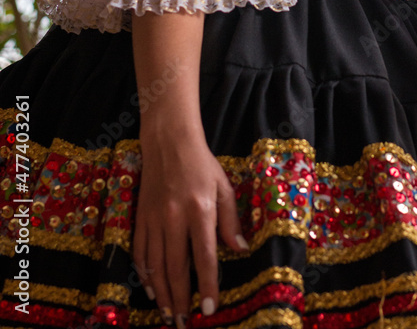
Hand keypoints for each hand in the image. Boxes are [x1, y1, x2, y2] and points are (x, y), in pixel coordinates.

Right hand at [133, 129, 248, 326]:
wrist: (169, 141)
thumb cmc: (201, 164)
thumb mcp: (224, 186)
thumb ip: (230, 220)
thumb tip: (240, 249)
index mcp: (200, 210)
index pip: (204, 257)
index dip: (207, 286)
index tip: (209, 309)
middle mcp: (174, 218)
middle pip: (176, 268)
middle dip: (180, 299)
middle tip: (183, 322)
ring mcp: (154, 218)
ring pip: (155, 264)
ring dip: (161, 293)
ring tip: (167, 313)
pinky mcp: (140, 216)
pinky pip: (139, 251)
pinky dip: (143, 273)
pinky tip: (150, 287)